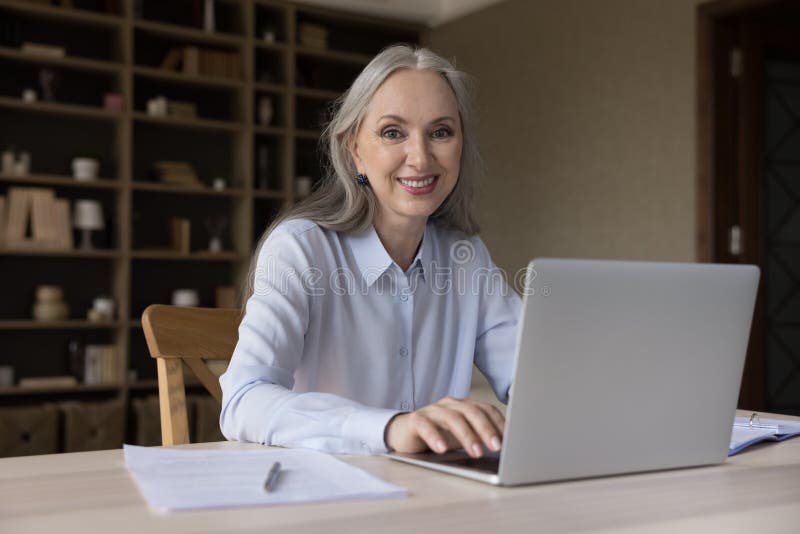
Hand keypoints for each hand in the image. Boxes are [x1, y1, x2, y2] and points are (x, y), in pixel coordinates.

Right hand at [384, 397, 504, 457]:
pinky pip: (426, 426)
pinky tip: (442, 449)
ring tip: (476, 451)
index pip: (485, 409)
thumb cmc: (438, 436)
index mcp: (464, 406)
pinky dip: (435, 436)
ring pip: (452, 418)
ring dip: (466, 435)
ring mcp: (432, 411)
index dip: (498, 422)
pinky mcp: (415, 420)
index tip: (510, 438)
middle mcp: (450, 405)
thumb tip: (504, 449)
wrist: (404, 434)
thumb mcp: (461, 437)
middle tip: (497, 446)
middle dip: (486, 429)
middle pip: (471, 411)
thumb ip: (479, 438)